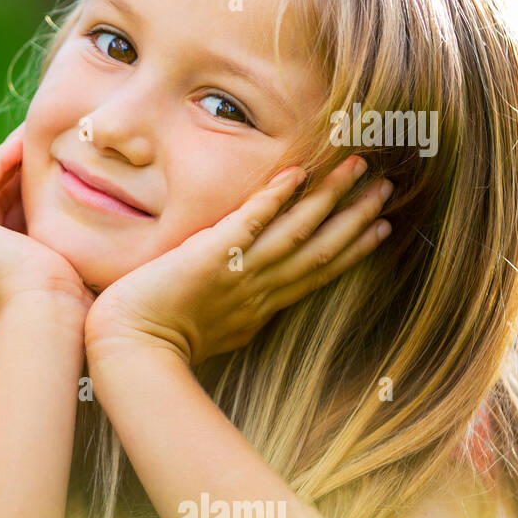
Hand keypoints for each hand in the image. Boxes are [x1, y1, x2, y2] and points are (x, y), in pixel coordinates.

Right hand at [0, 124, 93, 326]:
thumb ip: (69, 249)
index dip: (33, 191)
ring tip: (40, 134)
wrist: (48, 320)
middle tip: (51, 141)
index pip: (11, 222)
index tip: (63, 165)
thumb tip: (100, 231)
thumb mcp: (67, 271)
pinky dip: (0, 161)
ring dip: (12, 160)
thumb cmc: (69, 305)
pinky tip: (27, 143)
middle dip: (22, 172)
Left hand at [85, 155, 393, 366]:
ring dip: (329, 198)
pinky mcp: (210, 257)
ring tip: (357, 168)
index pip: (316, 272)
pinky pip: (248, 222)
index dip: (352, 249)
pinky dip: (273, 198)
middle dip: (355, 218)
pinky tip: (296, 173)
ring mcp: (237, 272)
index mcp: (260, 308)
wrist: (130, 349)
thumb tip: (252, 312)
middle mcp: (258, 289)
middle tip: (387, 188)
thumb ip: (237, 314)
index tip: (380, 227)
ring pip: (295, 230)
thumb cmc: (160, 342)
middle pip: (320, 248)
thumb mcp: (214, 331)